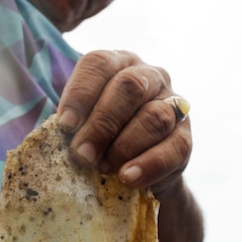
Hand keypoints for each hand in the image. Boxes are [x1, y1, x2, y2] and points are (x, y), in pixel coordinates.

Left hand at [56, 50, 191, 194]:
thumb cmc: (99, 138)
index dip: (80, 93)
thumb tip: (56, 136)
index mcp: (117, 64)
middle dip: (102, 122)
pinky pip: (174, 148)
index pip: (99, 65)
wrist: (137, 169)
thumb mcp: (82, 123)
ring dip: (124, 145)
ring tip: (103, 169)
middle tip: (82, 154)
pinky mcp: (185, 136)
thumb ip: (72, 123)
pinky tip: (128, 178)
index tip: (64, 125)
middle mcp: (149, 76)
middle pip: (129, 87)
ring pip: (153, 117)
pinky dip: (149, 165)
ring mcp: (172, 104)